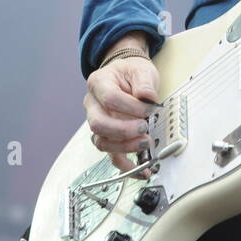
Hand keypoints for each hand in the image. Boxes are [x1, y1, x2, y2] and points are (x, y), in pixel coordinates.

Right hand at [83, 35, 160, 179]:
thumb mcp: (140, 69)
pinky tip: (141, 170)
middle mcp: (92, 105)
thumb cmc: (131, 73)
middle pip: (98, 124)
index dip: (130, 107)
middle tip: (144, 127)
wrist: (126, 77)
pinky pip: (112, 155)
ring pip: (102, 142)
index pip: (109, 98)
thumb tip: (147, 97)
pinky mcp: (108, 137)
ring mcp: (98, 122)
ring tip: (145, 143)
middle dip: (123, 130)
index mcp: (98, 84)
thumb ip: (144, 82)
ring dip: (125, 147)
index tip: (148, 108)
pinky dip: (126, 166)